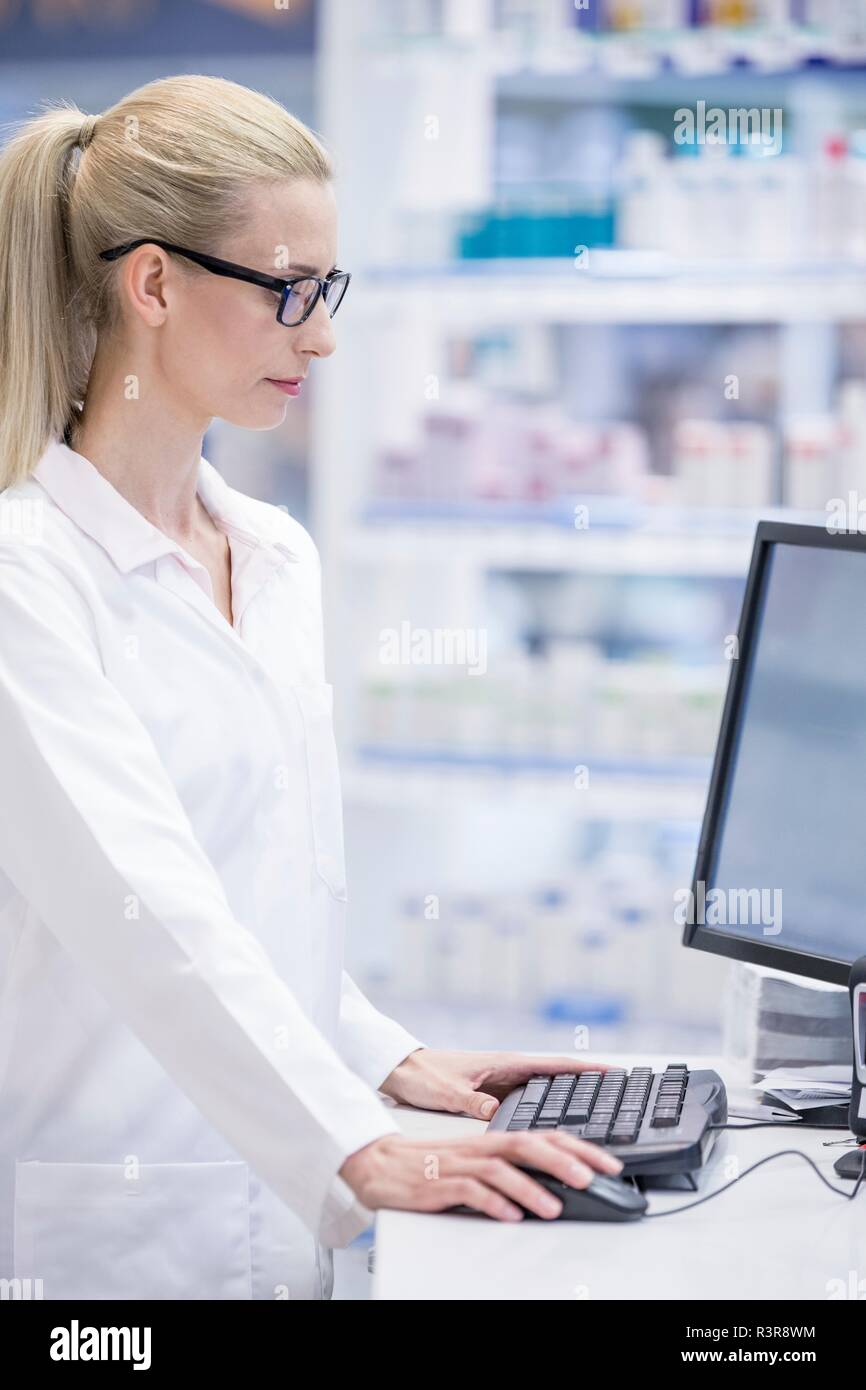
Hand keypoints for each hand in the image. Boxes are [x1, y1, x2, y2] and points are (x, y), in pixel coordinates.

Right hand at [339, 1129, 623, 1221]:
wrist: (378, 1163)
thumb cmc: (430, 1165)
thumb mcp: (476, 1162)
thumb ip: (510, 1168)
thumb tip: (555, 1185)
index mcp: (492, 1140)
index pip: (544, 1137)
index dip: (579, 1147)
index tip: (608, 1163)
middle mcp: (480, 1148)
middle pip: (527, 1145)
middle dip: (563, 1161)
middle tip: (592, 1177)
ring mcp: (459, 1164)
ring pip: (500, 1169)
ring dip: (530, 1187)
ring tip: (554, 1207)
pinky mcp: (438, 1183)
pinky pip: (469, 1191)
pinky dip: (492, 1203)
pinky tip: (509, 1216)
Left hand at [380, 1048, 610, 1121]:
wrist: (401, 1070)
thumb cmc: (422, 1075)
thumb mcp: (447, 1092)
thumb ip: (471, 1102)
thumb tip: (493, 1111)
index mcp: (505, 1064)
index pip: (555, 1065)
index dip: (586, 1069)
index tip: (615, 1071)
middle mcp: (509, 1070)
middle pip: (558, 1077)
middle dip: (589, 1083)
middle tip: (619, 1093)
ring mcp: (503, 1082)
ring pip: (546, 1090)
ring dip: (570, 1097)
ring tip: (599, 1110)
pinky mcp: (495, 1093)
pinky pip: (529, 1101)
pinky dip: (547, 1107)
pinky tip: (556, 1123)